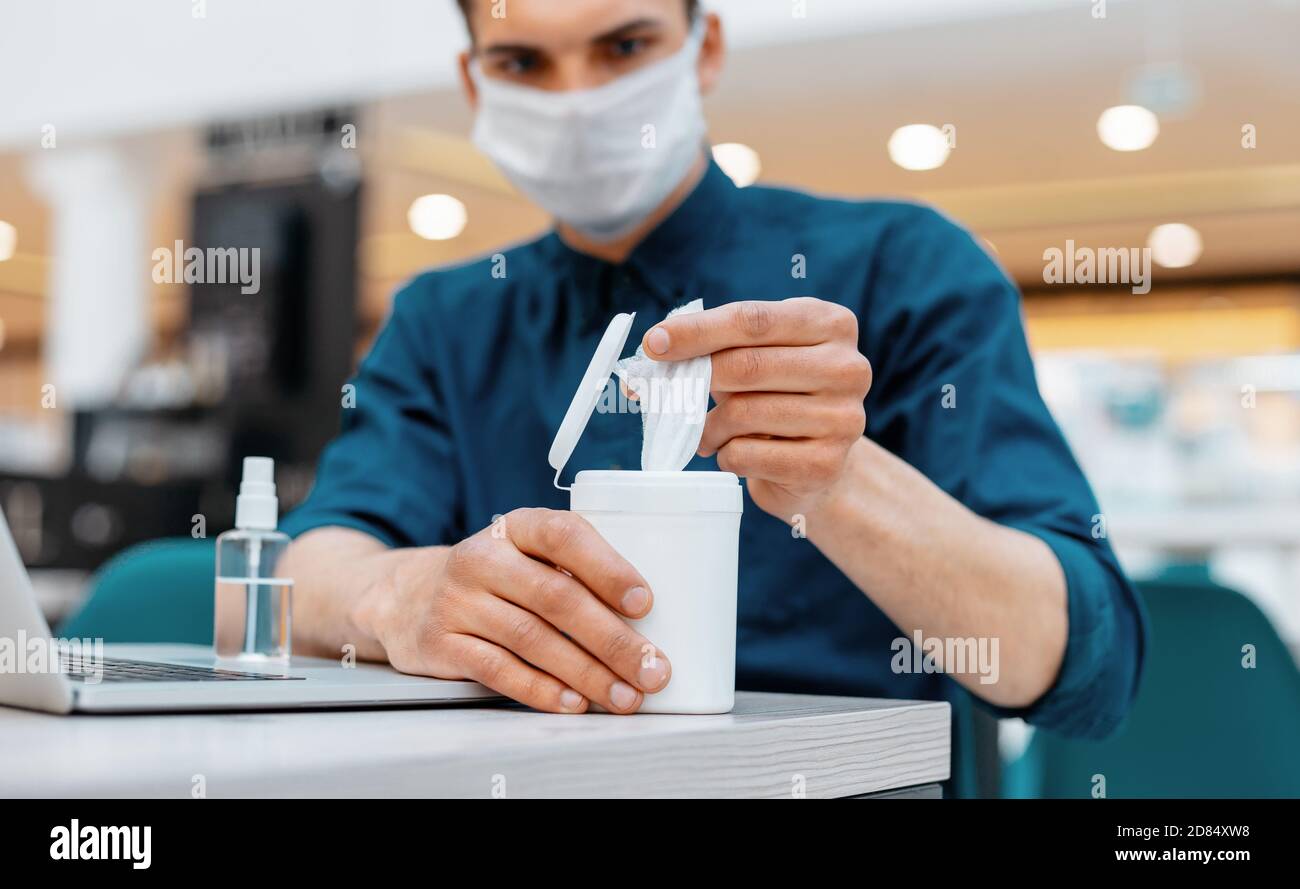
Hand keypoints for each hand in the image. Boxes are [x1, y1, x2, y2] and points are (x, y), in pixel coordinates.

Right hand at [353, 508, 670, 713]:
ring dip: (586, 672)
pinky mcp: (441, 642)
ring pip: (532, 638)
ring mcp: (458, 600)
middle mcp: (483, 558)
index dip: (607, 568)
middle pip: (556, 598)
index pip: (565, 536)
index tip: (645, 602)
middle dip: (613, 639)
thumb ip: (575, 572)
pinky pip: (498, 669)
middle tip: (652, 668)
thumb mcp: (527, 556)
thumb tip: (649, 621)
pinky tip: (573, 703)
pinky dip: (541, 690)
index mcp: (517, 527)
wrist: (408, 596)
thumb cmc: (496, 578)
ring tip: (625, 695)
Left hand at [643, 297, 871, 517]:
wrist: (815, 463)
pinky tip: (733, 452)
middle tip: (672, 393)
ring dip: (709, 426)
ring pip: (743, 413)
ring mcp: (842, 418)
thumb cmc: (776, 396)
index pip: (753, 320)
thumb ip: (714, 345)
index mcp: (830, 324)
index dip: (697, 330)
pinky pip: (746, 454)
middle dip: (697, 378)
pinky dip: (725, 455)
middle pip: (747, 364)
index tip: (654, 343)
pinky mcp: (825, 464)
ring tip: (708, 431)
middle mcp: (847, 367)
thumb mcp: (756, 356)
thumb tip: (654, 349)